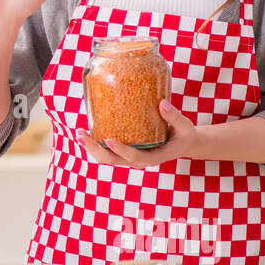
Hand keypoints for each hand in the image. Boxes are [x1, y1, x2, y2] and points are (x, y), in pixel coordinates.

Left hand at [75, 99, 201, 167]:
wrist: (183, 143)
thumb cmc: (184, 135)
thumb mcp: (185, 127)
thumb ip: (174, 116)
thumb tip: (162, 103)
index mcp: (155, 157)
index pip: (136, 158)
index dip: (122, 151)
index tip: (109, 140)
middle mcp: (140, 159)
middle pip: (114, 161)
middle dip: (96, 150)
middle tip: (81, 136)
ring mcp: (131, 157)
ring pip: (108, 158)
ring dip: (92, 148)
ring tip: (78, 134)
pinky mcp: (127, 150)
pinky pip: (109, 151)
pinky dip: (96, 144)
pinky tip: (86, 131)